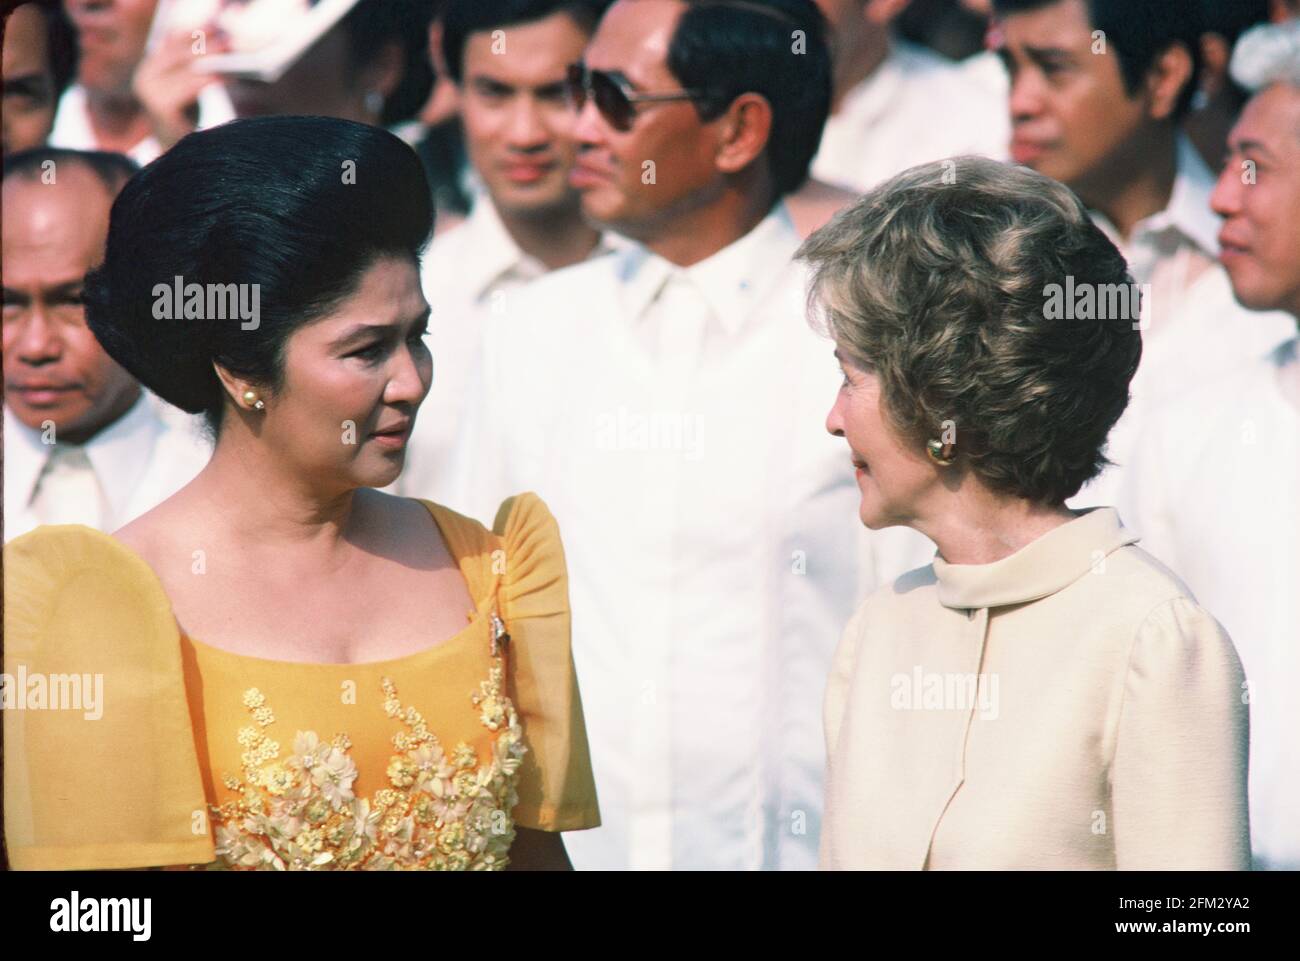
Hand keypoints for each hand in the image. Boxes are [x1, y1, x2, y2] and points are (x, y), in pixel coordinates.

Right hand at [133, 27, 230, 150]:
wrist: (175, 153)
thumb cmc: (185, 116)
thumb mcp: (186, 85)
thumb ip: (192, 64)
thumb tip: (216, 37)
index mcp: (148, 68)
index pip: (171, 42)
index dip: (194, 31)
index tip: (216, 24)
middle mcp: (144, 77)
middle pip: (179, 52)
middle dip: (206, 44)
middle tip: (229, 39)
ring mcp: (149, 92)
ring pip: (186, 68)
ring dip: (212, 59)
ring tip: (232, 54)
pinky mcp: (160, 107)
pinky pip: (190, 86)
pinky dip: (211, 78)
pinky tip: (227, 76)